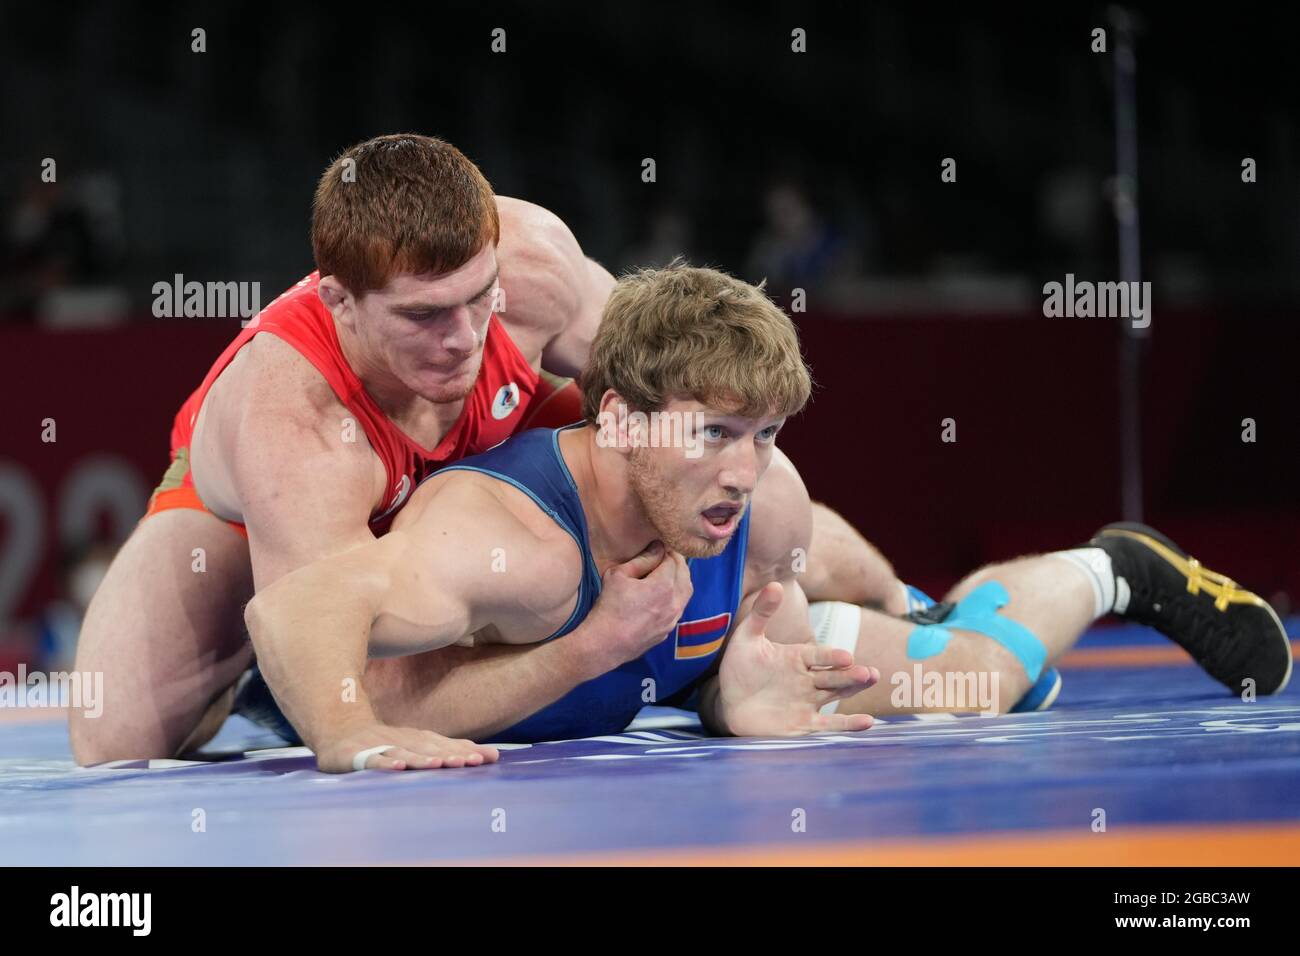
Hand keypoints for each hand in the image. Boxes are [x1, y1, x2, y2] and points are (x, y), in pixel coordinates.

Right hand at [315, 721, 499, 772]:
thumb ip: (454, 750)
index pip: (446, 745)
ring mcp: (381, 746)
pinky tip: (399, 767)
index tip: (487, 758)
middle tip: (470, 762)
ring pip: (405, 753)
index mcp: (419, 738)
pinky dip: (386, 763)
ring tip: (441, 765)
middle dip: (450, 755)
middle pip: (429, 748)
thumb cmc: (388, 742)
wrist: (341, 731)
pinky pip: (374, 759)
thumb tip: (495, 755)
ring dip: (423, 759)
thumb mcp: (420, 745)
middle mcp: (403, 740)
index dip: (466, 751)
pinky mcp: (358, 755)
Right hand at [577, 540, 693, 673]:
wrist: (605, 643)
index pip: (673, 560)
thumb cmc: (609, 607)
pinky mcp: (668, 630)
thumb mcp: (619, 575)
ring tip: (668, 573)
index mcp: (664, 585)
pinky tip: (664, 595)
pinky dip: (676, 596)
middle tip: (666, 556)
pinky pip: (679, 608)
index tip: (660, 546)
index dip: (667, 550)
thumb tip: (657, 548)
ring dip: (680, 579)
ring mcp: (673, 618)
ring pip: (686, 592)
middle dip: (677, 562)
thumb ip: (642, 560)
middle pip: (685, 575)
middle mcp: (674, 602)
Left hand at [717, 582, 877, 734]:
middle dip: (852, 674)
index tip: (845, 656)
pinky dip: (848, 724)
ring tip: (871, 683)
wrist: (729, 702)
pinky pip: (828, 724)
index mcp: (797, 657)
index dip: (831, 656)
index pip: (818, 655)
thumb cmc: (739, 668)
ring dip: (854, 689)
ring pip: (836, 694)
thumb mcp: (747, 637)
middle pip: (834, 675)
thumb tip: (774, 584)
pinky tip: (867, 722)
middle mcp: (807, 678)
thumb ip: (762, 612)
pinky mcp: (803, 723)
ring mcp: (808, 701)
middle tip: (870, 673)